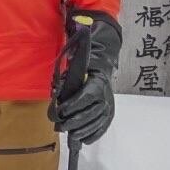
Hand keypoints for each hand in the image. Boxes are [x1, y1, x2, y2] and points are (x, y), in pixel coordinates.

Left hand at [51, 10, 120, 144]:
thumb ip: (74, 52)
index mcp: (98, 80)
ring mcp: (109, 103)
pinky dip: (94, 134)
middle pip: (93, 111)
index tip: (61, 110)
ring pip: (98, 120)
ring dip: (83, 129)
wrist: (101, 66)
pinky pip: (104, 125)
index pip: (88, 94)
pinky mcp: (108, 112)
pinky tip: (83, 140)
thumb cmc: (84, 64)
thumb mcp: (76, 58)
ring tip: (70, 134)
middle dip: (75, 120)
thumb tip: (77, 30)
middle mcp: (107, 93)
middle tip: (61, 126)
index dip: (74, 104)